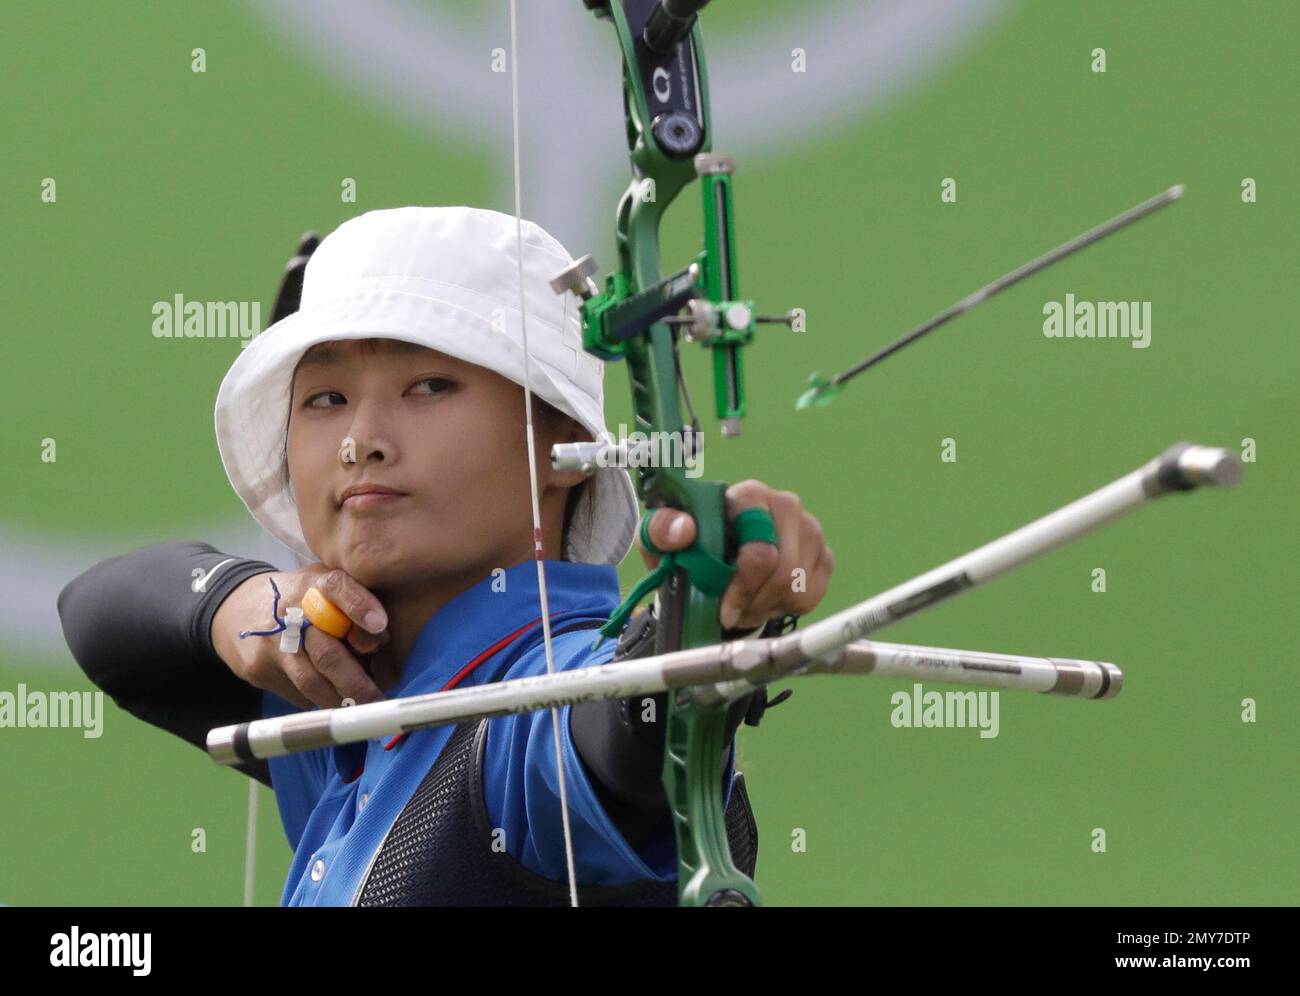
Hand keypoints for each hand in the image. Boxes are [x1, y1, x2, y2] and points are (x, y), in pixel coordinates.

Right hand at [211, 565, 392, 708]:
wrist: (236, 608)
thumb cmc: (299, 597)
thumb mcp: (323, 585)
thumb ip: (354, 604)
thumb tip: (383, 642)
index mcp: (314, 584)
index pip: (336, 587)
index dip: (358, 605)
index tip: (380, 626)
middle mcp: (291, 612)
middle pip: (327, 653)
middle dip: (357, 682)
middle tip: (378, 699)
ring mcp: (272, 643)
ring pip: (311, 682)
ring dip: (341, 700)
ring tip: (361, 708)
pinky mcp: (258, 669)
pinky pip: (296, 694)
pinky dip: (319, 700)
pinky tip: (332, 699)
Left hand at [638, 480, 833, 632]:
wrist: (712, 566)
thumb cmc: (688, 550)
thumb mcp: (661, 542)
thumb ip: (662, 530)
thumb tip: (685, 529)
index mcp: (749, 495)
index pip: (760, 545)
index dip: (742, 584)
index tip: (723, 609)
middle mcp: (786, 505)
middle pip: (783, 570)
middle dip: (754, 601)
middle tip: (730, 612)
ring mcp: (809, 530)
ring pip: (797, 587)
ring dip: (765, 607)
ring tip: (742, 604)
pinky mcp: (823, 555)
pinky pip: (811, 596)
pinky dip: (784, 608)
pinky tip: (763, 600)